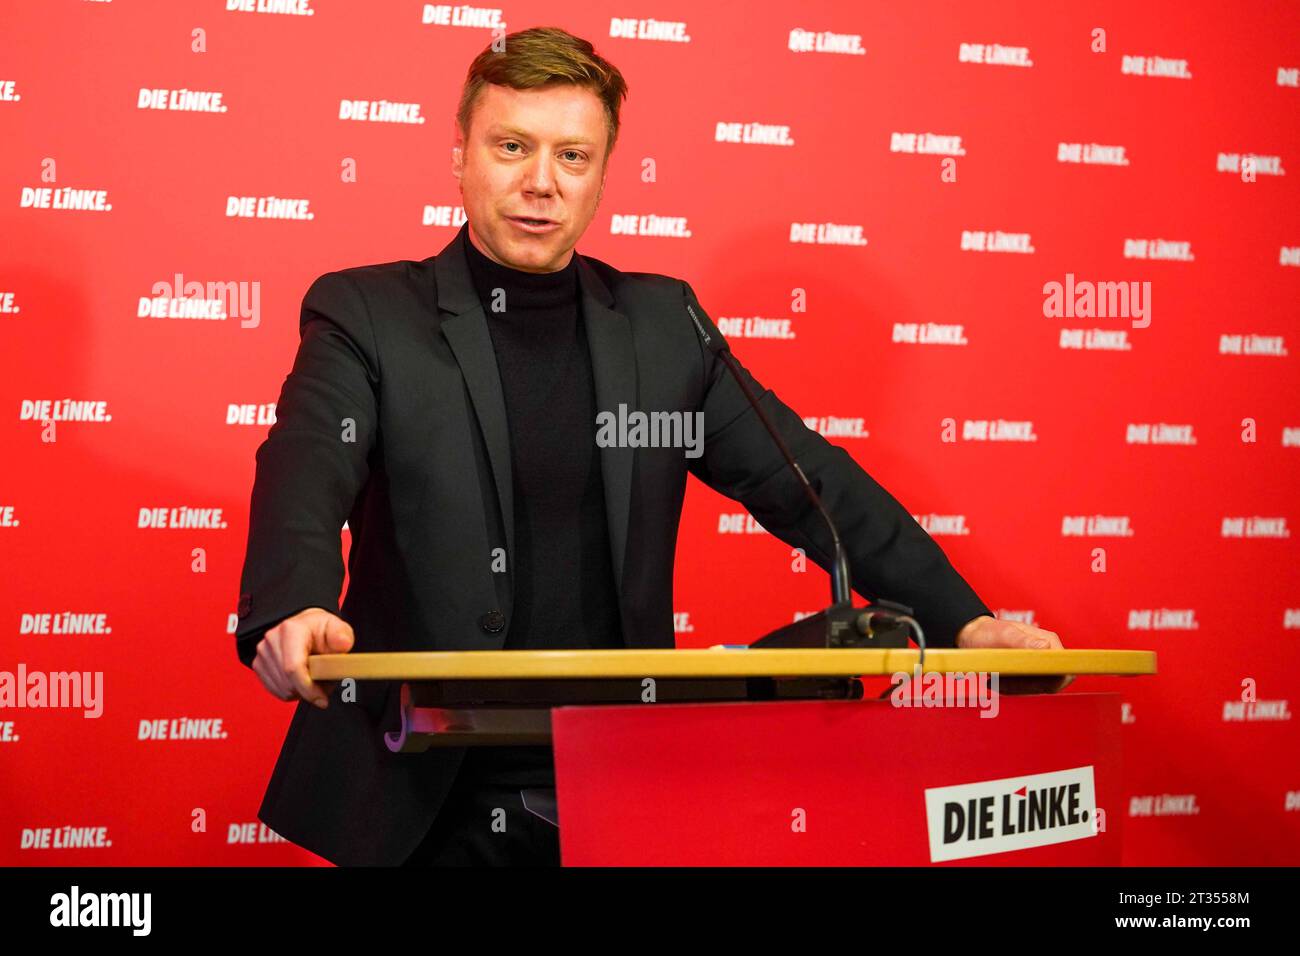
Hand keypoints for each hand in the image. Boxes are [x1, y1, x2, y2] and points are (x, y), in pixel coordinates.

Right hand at [251, 607, 354, 708]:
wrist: (305, 627)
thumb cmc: (320, 630)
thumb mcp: (338, 628)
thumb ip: (342, 637)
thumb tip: (343, 645)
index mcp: (291, 630)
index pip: (293, 668)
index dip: (308, 689)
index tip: (322, 699)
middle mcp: (273, 640)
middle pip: (288, 682)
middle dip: (309, 690)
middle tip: (324, 682)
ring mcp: (263, 653)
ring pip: (283, 689)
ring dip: (301, 691)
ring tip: (313, 676)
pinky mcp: (259, 664)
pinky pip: (276, 690)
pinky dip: (291, 691)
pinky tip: (301, 679)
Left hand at [955, 615, 1074, 693]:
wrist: (974, 636)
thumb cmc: (989, 632)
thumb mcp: (1004, 634)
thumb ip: (1024, 641)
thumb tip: (1047, 646)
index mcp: (1049, 642)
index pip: (1066, 669)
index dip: (1054, 681)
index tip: (1028, 682)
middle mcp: (1048, 655)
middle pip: (1050, 683)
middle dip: (1026, 686)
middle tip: (1000, 679)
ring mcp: (1039, 667)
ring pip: (1034, 689)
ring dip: (1013, 688)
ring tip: (993, 676)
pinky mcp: (1028, 677)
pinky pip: (1022, 691)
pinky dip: (1007, 688)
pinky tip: (993, 679)